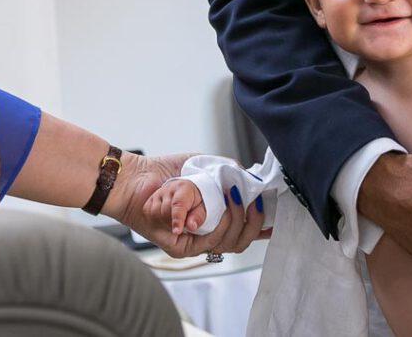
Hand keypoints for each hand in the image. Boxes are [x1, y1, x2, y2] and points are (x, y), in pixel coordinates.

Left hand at [111, 153, 268, 257]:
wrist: (135, 177)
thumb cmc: (165, 172)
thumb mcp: (204, 166)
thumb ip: (229, 173)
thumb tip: (253, 181)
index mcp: (212, 221)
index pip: (242, 233)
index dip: (261, 229)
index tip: (276, 220)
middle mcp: (204, 236)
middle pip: (238, 242)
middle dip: (250, 220)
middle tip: (250, 200)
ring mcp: (191, 244)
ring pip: (224, 239)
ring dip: (228, 215)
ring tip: (228, 195)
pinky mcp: (177, 246)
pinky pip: (201, 235)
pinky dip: (200, 215)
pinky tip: (202, 207)